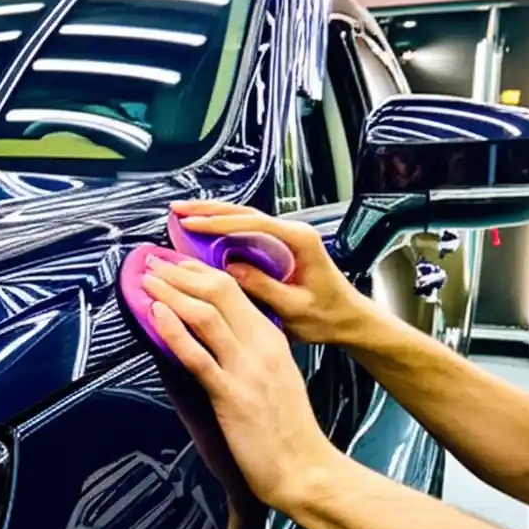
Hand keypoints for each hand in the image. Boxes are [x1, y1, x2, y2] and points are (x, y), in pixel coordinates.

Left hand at [142, 255, 344, 509]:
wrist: (304, 469)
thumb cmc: (285, 430)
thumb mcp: (272, 378)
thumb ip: (247, 353)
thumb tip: (214, 336)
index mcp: (272, 339)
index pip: (236, 289)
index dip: (200, 271)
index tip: (176, 261)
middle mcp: (261, 347)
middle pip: (220, 291)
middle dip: (181, 272)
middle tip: (153, 262)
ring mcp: (247, 369)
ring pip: (206, 315)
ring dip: (171, 292)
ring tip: (146, 280)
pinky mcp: (232, 395)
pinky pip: (197, 355)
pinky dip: (173, 330)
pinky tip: (155, 314)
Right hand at [170, 200, 377, 346]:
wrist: (348, 319)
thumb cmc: (328, 315)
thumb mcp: (293, 307)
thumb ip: (263, 286)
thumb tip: (230, 270)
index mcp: (300, 241)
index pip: (254, 223)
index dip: (219, 223)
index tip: (192, 224)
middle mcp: (293, 232)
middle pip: (245, 212)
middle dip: (209, 209)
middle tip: (179, 210)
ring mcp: (285, 237)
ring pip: (244, 218)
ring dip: (212, 214)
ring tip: (184, 214)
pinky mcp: (278, 247)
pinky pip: (246, 231)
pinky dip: (222, 227)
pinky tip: (204, 229)